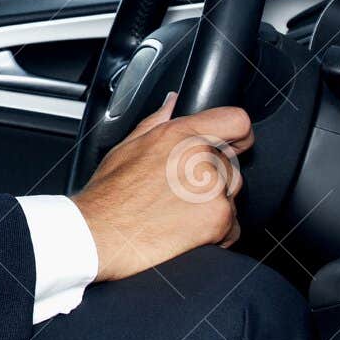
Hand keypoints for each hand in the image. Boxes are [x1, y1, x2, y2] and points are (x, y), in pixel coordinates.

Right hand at [70, 92, 255, 281]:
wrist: (100, 235)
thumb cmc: (108, 197)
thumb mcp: (126, 148)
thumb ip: (156, 121)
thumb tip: (172, 103)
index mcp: (179, 135)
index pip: (235, 121)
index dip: (239, 134)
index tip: (236, 144)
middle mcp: (200, 157)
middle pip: (231, 165)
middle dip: (214, 179)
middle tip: (181, 194)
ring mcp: (213, 188)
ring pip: (231, 197)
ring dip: (214, 207)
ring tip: (178, 215)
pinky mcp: (219, 218)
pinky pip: (233, 227)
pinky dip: (216, 234)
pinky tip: (186, 233)